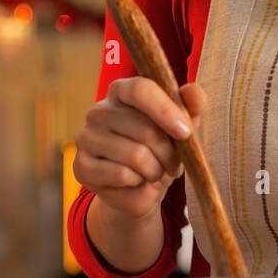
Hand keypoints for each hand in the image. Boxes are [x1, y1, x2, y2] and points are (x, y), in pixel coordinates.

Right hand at [73, 77, 205, 221]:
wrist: (141, 188)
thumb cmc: (161, 150)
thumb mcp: (180, 128)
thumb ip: (190, 107)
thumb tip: (195, 92)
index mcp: (122, 91)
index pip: (140, 89)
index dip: (165, 110)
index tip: (185, 132)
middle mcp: (99, 111)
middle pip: (144, 129)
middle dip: (169, 153)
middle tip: (174, 163)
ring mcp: (86, 138)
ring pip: (136, 156)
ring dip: (156, 170)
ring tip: (156, 172)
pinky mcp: (82, 166)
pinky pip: (122, 175)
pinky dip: (138, 182)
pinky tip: (137, 181)